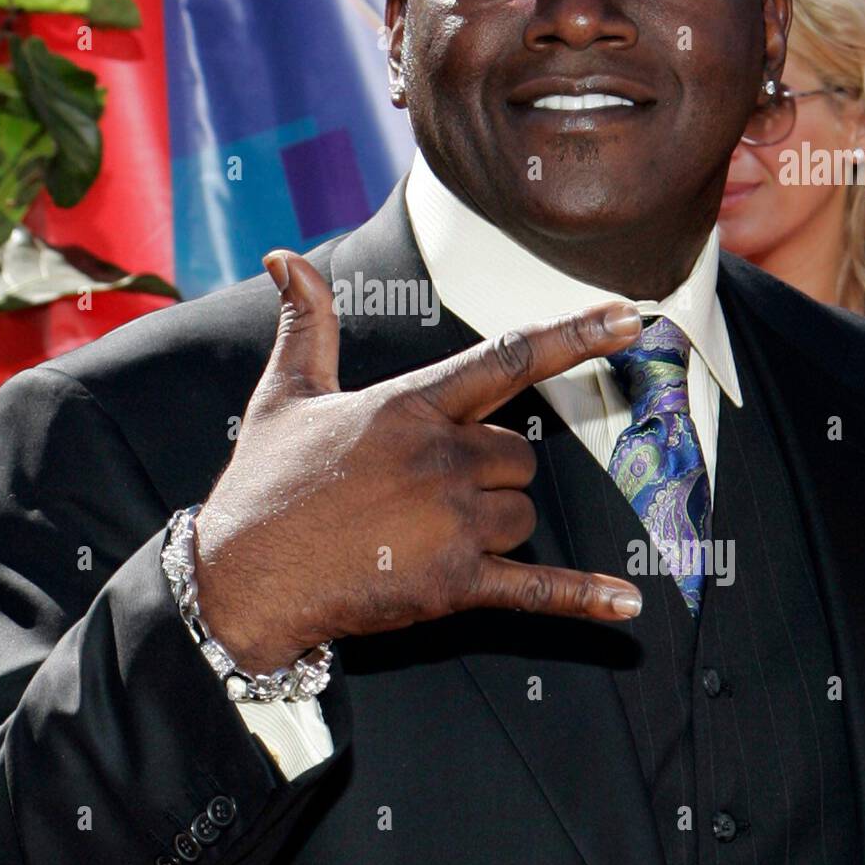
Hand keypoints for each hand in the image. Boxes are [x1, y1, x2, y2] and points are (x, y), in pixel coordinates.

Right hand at [193, 249, 643, 672]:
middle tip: (431, 493)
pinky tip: (627, 606)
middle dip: (494, 472)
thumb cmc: (263, 483)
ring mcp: (450, 522)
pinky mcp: (453, 583)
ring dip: (496, 525)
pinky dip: (583, 598)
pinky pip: (535, 589)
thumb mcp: (284, 393)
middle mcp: (440, 457)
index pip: (507, 358)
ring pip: (523, 515)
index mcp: (408, 405)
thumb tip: (281, 258)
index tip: (626, 320)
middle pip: (520, 455)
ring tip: (428, 537)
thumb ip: (306, 323)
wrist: (238, 576)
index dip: (573, 335)